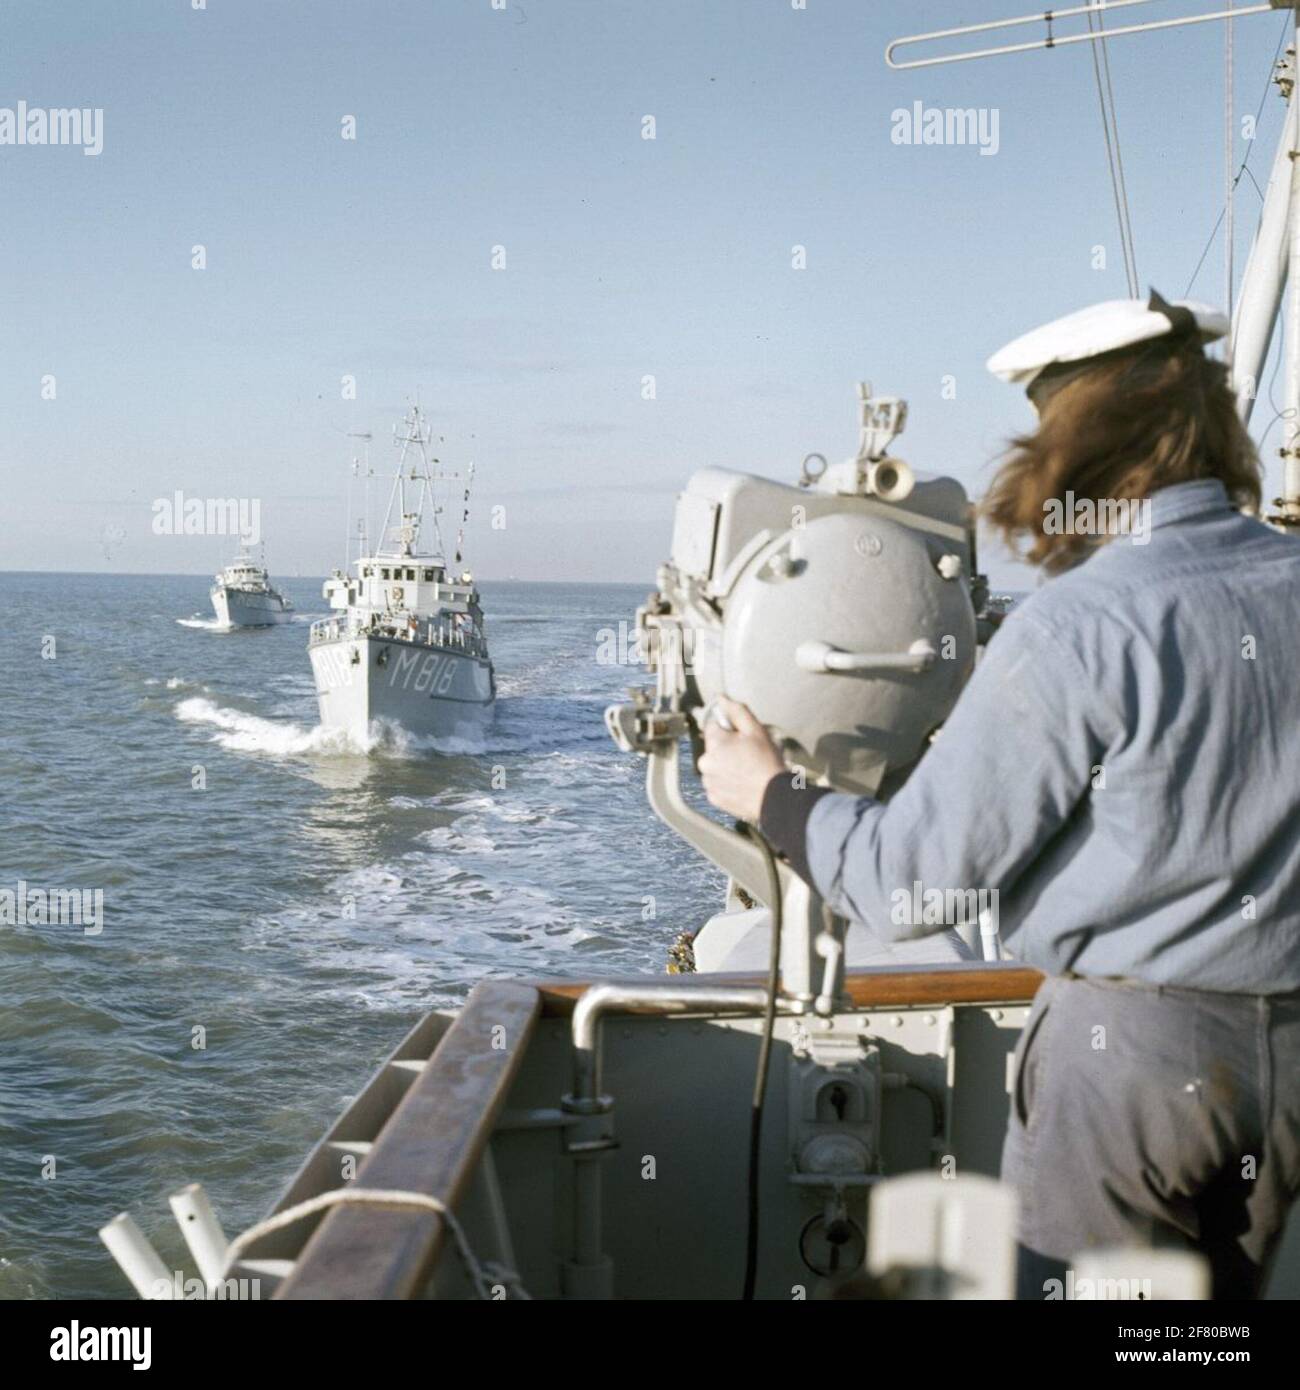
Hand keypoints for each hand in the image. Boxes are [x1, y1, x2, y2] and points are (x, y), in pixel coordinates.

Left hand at [698, 696, 785, 823]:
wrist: (774, 798)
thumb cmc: (767, 762)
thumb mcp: (756, 730)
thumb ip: (737, 711)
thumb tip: (721, 698)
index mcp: (714, 744)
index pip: (713, 726)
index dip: (729, 730)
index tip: (743, 738)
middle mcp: (705, 763)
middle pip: (713, 747)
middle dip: (727, 748)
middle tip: (748, 756)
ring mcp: (708, 782)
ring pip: (714, 766)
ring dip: (726, 766)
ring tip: (747, 772)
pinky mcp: (713, 797)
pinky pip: (717, 784)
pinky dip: (726, 783)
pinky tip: (742, 784)